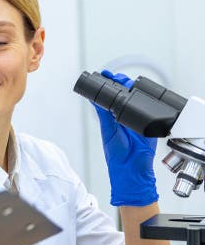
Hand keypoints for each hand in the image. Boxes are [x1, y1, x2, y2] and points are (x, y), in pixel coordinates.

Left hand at [92, 70, 157, 206]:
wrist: (131, 170)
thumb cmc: (116, 154)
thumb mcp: (107, 130)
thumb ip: (103, 114)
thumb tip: (94, 99)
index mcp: (112, 118)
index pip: (111, 97)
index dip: (109, 86)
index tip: (105, 75)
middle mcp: (124, 117)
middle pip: (125, 95)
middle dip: (121, 83)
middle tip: (116, 75)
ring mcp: (137, 120)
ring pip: (137, 100)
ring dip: (133, 90)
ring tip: (126, 81)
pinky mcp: (149, 125)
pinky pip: (149, 111)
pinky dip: (146, 103)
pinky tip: (140, 96)